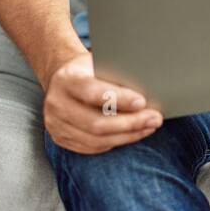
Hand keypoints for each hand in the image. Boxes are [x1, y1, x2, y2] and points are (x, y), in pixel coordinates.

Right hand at [43, 53, 163, 153]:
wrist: (63, 79)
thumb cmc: (90, 69)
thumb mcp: (100, 63)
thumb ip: (117, 75)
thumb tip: (149, 90)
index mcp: (66, 79)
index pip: (93, 93)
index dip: (119, 99)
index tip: (143, 102)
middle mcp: (56, 103)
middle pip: (95, 123)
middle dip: (130, 123)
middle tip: (154, 119)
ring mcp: (55, 124)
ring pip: (95, 139)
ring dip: (127, 136)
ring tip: (148, 127)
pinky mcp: (59, 138)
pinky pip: (91, 147)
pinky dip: (115, 141)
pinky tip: (132, 134)